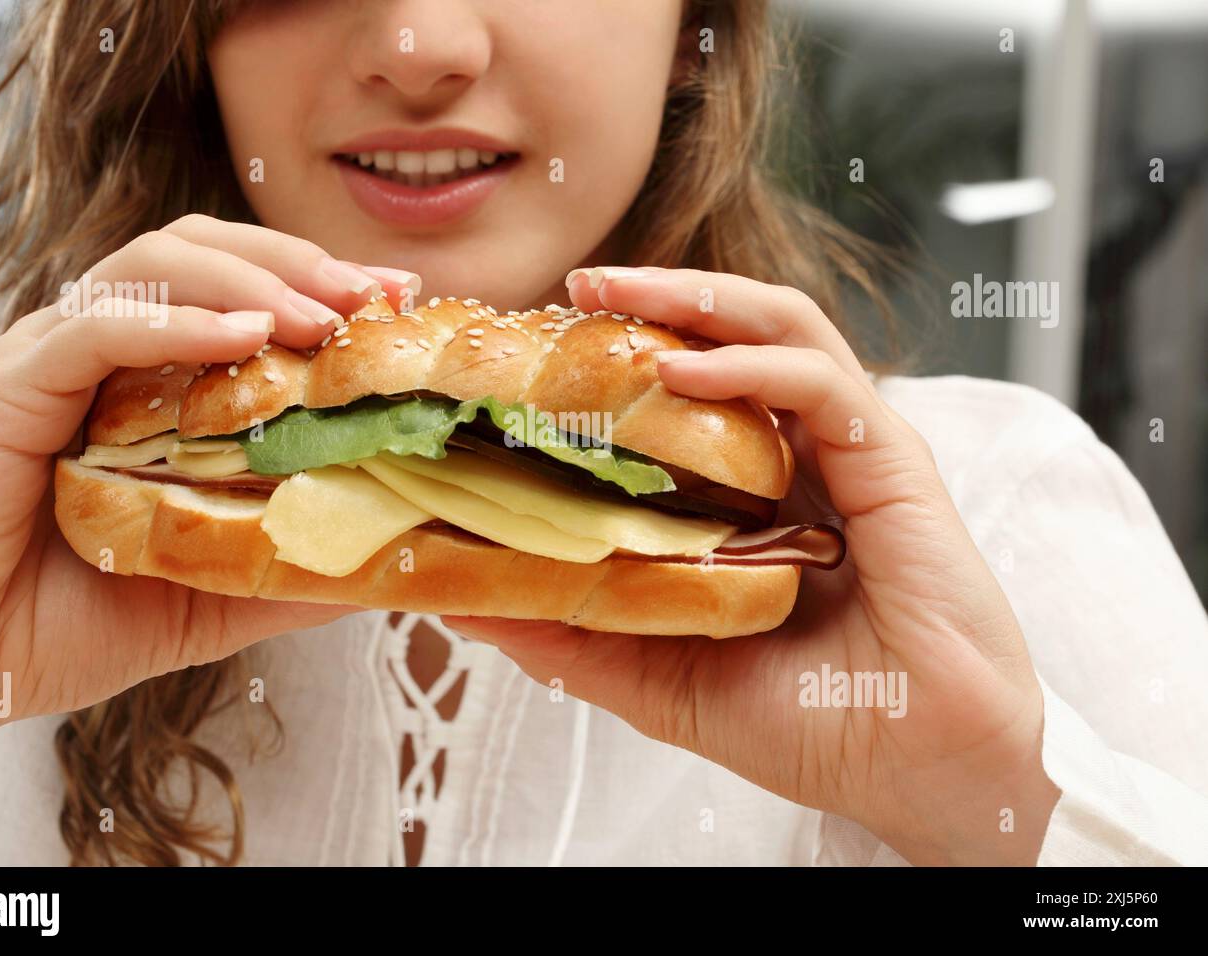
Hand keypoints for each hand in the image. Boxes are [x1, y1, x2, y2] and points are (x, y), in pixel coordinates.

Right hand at [0, 216, 420, 789]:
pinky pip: (95, 328)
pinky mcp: (10, 391)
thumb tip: (394, 556)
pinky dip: (174, 323)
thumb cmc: (77, 624)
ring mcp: (52, 361)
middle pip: (201, 250)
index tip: (395, 298)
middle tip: (370, 297)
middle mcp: (100, 351)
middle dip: (295, 262)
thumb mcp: (218, 596)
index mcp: (148, 379)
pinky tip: (243, 335)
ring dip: (248, 279)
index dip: (317, 281)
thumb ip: (295, 567)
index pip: (239, 290)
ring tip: (319, 316)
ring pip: (152, 266)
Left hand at [445, 266, 1059, 865]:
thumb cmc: (811, 725)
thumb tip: (466, 599)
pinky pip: (821, 385)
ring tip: (622, 295)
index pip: (692, 396)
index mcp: (756, 498)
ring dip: (702, 301)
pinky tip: (687, 372)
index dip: (625, 357)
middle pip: (733, 340)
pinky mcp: (893, 464)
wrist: (920, 771)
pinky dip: (753, 365)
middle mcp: (801, 461)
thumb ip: (575, 635)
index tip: (547, 345)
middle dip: (658, 300)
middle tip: (580, 287)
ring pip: (783, 331)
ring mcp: (849, 454)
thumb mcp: (660, 676)